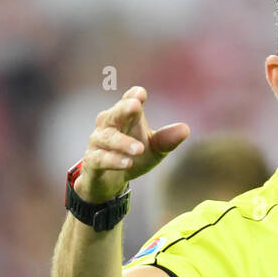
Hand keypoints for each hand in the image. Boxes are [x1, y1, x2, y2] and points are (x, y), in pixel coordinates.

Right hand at [75, 86, 189, 203]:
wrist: (109, 182)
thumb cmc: (134, 156)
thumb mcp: (155, 149)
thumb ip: (167, 139)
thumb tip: (186, 129)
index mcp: (125, 116)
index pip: (128, 101)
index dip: (133, 96)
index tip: (140, 94)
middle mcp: (108, 125)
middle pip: (114, 113)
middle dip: (124, 108)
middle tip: (136, 105)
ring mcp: (97, 142)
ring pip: (108, 138)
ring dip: (123, 143)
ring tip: (139, 149)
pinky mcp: (91, 161)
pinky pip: (100, 158)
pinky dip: (113, 160)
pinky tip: (127, 163)